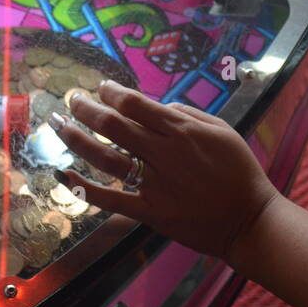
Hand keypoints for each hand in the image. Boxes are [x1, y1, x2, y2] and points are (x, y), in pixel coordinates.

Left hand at [50, 80, 281, 261]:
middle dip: (87, 108)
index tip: (101, 87)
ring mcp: (154, 184)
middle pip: (113, 126)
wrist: (249, 219)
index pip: (135, 104)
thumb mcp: (221, 130)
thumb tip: (155, 106)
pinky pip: (111, 199)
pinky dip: (85, 188)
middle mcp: (163, 154)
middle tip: (71, 99)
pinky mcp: (150, 211)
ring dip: (77, 140)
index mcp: (182, 130)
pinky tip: (65, 175)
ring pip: (105, 158)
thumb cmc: (239, 171)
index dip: (112, 92)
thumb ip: (187, 113)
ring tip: (58, 125)